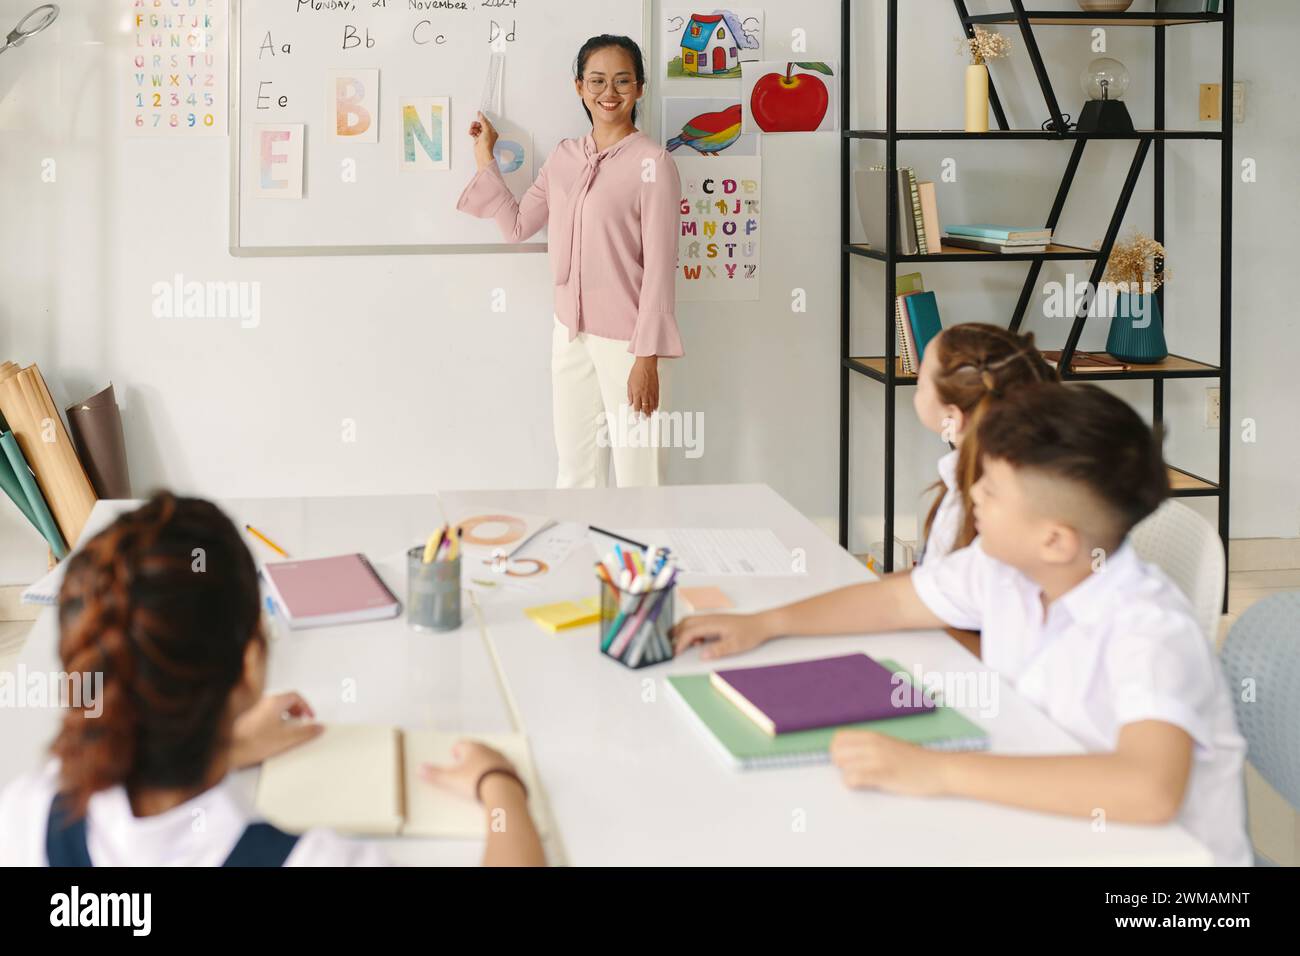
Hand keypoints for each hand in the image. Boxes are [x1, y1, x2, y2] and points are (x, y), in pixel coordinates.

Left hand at [229, 692, 322, 769]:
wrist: (229, 750)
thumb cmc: (252, 742)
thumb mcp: (287, 738)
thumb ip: (306, 732)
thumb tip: (318, 727)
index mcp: (274, 702)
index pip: (296, 696)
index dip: (306, 706)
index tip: (310, 717)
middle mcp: (264, 703)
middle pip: (286, 701)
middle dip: (297, 711)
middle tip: (302, 723)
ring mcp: (255, 711)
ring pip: (276, 709)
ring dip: (286, 718)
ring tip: (290, 731)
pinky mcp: (249, 721)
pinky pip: (267, 717)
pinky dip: (276, 723)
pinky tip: (275, 738)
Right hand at [420, 739, 519, 802]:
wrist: (502, 791)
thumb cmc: (475, 781)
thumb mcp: (451, 779)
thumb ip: (435, 774)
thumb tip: (420, 769)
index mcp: (474, 748)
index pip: (462, 744)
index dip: (456, 750)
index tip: (454, 755)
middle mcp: (489, 750)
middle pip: (478, 750)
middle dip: (471, 756)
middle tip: (465, 764)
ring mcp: (502, 760)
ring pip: (491, 758)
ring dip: (485, 764)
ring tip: (479, 774)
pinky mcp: (512, 771)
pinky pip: (503, 770)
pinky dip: (497, 773)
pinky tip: (494, 782)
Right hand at [470, 111, 498, 169]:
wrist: (482, 153)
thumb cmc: (487, 144)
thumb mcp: (486, 130)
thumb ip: (483, 121)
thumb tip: (481, 114)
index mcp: (492, 131)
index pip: (487, 122)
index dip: (482, 118)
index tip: (478, 114)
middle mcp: (488, 134)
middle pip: (481, 125)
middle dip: (476, 124)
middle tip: (473, 125)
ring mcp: (483, 137)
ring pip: (476, 129)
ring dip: (473, 128)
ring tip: (471, 130)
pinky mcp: (478, 140)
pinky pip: (474, 133)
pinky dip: (472, 132)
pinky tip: (471, 132)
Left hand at [626, 356, 658, 416]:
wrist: (646, 365)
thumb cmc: (637, 371)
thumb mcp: (629, 383)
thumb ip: (630, 394)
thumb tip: (630, 402)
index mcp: (637, 393)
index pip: (636, 407)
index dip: (636, 414)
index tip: (636, 417)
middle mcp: (644, 394)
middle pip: (645, 408)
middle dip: (644, 415)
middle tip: (644, 419)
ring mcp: (651, 392)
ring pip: (651, 405)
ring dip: (650, 412)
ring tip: (649, 415)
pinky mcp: (656, 390)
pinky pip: (656, 400)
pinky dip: (656, 405)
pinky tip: (655, 408)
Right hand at [672, 612, 769, 659]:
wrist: (761, 624)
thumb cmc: (750, 633)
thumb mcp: (735, 645)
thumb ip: (718, 650)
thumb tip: (703, 656)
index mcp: (712, 623)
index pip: (690, 632)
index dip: (680, 643)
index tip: (674, 653)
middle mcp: (709, 618)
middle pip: (685, 623)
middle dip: (675, 634)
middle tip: (670, 647)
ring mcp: (711, 618)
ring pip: (689, 622)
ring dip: (681, 632)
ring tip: (678, 645)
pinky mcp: (714, 621)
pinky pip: (696, 624)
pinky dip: (690, 631)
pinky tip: (696, 642)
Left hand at [829, 730, 949, 796]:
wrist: (940, 769)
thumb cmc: (914, 761)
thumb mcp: (888, 745)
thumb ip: (868, 746)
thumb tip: (845, 754)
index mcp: (873, 735)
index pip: (838, 738)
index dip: (839, 751)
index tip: (849, 760)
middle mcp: (873, 744)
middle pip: (837, 753)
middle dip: (841, 765)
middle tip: (857, 772)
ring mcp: (879, 759)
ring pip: (844, 768)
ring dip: (850, 776)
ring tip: (866, 780)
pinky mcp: (885, 775)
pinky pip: (854, 779)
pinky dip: (854, 784)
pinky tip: (867, 785)